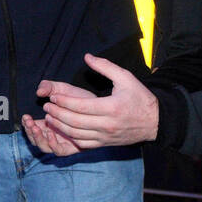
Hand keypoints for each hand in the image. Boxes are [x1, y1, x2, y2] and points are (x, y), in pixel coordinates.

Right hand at [21, 78, 93, 154]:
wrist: (98, 103)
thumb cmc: (78, 97)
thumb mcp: (62, 89)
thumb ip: (49, 87)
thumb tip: (39, 91)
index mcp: (48, 123)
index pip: (32, 129)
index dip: (26, 125)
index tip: (26, 116)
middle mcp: (54, 134)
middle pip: (36, 140)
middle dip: (30, 132)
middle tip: (30, 123)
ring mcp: (63, 141)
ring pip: (45, 147)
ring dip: (38, 138)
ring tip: (36, 127)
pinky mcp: (74, 146)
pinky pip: (60, 151)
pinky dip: (52, 144)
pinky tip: (51, 134)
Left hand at [38, 54, 159, 149]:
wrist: (154, 122)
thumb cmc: (139, 98)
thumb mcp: (125, 77)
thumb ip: (105, 66)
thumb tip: (87, 56)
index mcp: (111, 107)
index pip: (80, 106)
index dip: (64, 102)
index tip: (53, 97)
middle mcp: (107, 124)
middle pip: (74, 122)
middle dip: (57, 114)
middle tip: (47, 107)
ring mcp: (105, 136)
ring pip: (76, 134)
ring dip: (60, 127)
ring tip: (50, 118)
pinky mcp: (105, 144)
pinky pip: (84, 144)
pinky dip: (71, 137)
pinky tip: (63, 129)